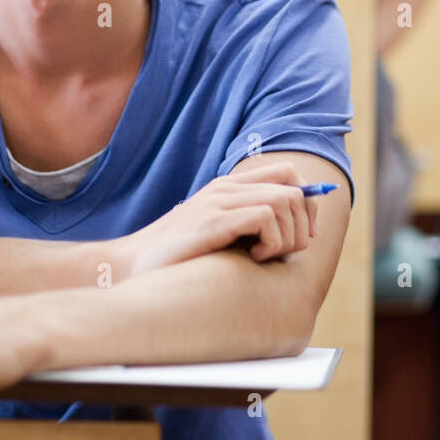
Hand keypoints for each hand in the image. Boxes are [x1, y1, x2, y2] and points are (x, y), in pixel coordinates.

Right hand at [114, 160, 319, 281]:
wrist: (131, 265)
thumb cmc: (176, 258)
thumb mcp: (216, 234)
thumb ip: (246, 225)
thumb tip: (295, 233)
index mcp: (229, 187)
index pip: (289, 173)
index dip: (308, 202)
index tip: (304, 234)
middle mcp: (227, 188)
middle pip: (295, 188)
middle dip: (303, 224)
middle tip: (286, 251)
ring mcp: (219, 201)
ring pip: (286, 200)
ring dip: (288, 235)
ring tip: (266, 255)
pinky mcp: (214, 221)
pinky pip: (266, 216)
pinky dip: (272, 240)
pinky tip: (254, 256)